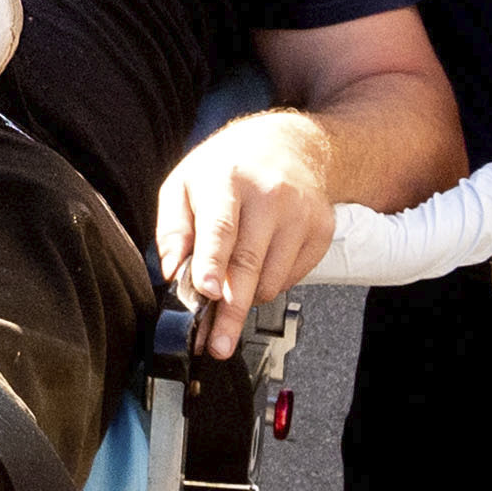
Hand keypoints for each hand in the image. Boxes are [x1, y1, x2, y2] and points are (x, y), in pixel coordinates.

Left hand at [155, 109, 339, 361]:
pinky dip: (269, 284)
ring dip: (246, 296)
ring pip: (271, 281)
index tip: (208, 292)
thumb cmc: (230, 167)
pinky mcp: (321, 231)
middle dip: (230, 312)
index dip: (213, 263)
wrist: (290, 146)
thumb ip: (173, 228)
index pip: (220, 227)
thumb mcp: (185, 183)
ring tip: (231, 282)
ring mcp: (301, 214)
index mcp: (228, 180)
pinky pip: (291, 280)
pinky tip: (260, 262)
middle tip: (217, 344)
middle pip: (248, 265)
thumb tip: (170, 270)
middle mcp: (270, 196)